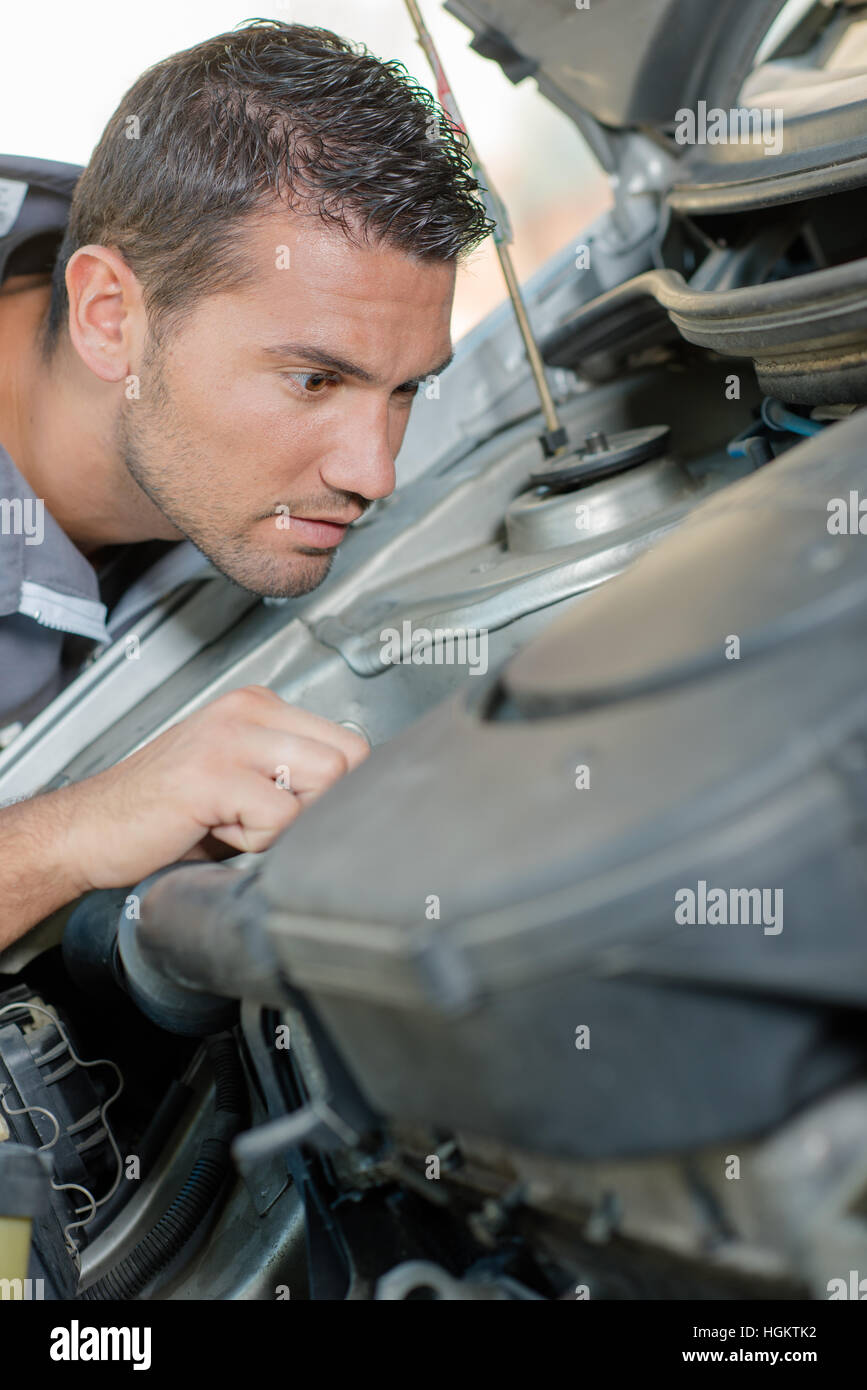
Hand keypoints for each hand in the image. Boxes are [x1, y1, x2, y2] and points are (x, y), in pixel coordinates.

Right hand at [58, 685, 368, 890]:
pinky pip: (282, 817)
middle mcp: (247, 710)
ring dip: (287, 822)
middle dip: (318, 804)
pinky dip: (254, 842)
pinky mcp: (213, 774)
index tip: (293, 808)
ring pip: (325, 781)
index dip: (336, 789)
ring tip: (236, 821)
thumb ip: (295, 773)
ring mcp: (229, 737)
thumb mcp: (242, 778)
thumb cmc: (164, 814)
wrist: (89, 831)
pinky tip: (213, 829)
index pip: (350, 740)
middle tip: (261, 818)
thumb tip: (360, 794)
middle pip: (350, 758)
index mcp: (258, 705)